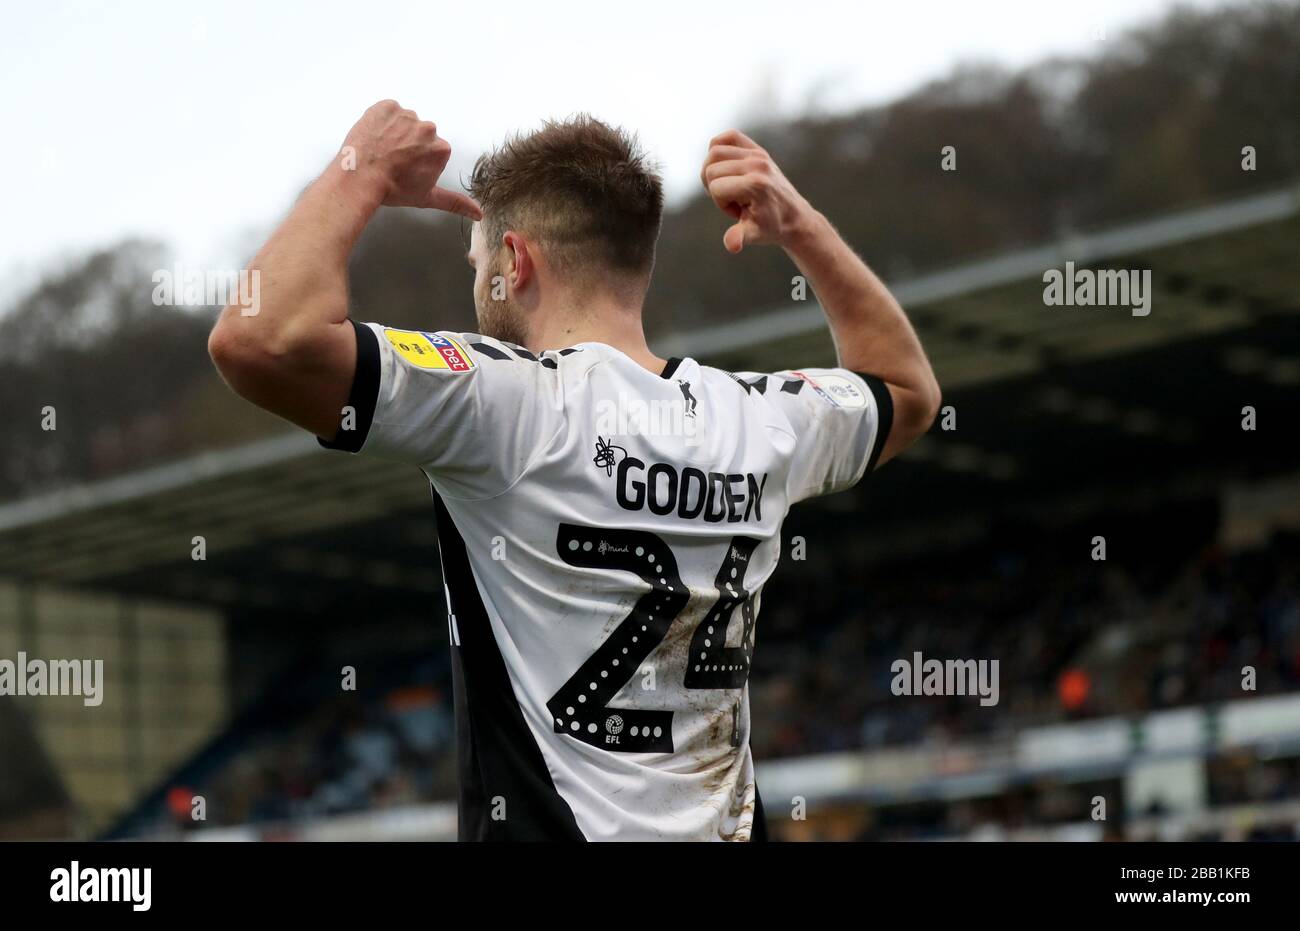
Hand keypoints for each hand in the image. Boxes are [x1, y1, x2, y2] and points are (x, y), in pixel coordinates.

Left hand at [341, 100, 481, 218]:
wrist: (362, 177)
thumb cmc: (393, 188)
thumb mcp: (427, 197)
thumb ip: (455, 202)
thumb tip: (479, 214)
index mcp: (441, 149)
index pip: (432, 150)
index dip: (418, 159)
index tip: (407, 168)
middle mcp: (428, 128)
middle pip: (419, 134)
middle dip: (408, 143)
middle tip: (392, 160)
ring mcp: (407, 115)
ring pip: (403, 121)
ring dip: (394, 131)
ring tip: (381, 149)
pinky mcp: (387, 107)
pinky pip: (387, 110)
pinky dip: (380, 120)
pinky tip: (374, 136)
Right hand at [700, 129, 815, 252]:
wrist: (794, 217)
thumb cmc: (771, 227)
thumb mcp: (754, 234)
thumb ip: (739, 237)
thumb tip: (732, 245)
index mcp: (756, 184)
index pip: (715, 187)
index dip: (721, 203)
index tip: (738, 212)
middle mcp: (757, 164)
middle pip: (710, 168)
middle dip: (715, 187)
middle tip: (734, 200)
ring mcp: (758, 154)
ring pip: (714, 152)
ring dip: (716, 171)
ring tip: (732, 186)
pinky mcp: (757, 149)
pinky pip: (728, 137)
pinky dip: (719, 147)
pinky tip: (725, 166)